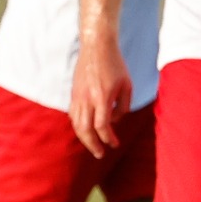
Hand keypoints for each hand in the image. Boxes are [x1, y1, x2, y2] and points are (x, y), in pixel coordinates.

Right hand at [70, 35, 130, 159]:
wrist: (96, 47)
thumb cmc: (115, 65)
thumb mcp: (127, 85)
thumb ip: (123, 106)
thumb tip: (115, 120)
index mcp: (102, 97)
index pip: (102, 126)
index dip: (109, 138)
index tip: (115, 144)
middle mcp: (87, 99)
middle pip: (86, 130)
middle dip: (93, 144)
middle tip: (100, 154)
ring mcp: (78, 96)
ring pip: (76, 124)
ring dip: (84, 138)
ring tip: (93, 146)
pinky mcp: (73, 94)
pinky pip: (73, 115)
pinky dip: (78, 126)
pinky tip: (85, 131)